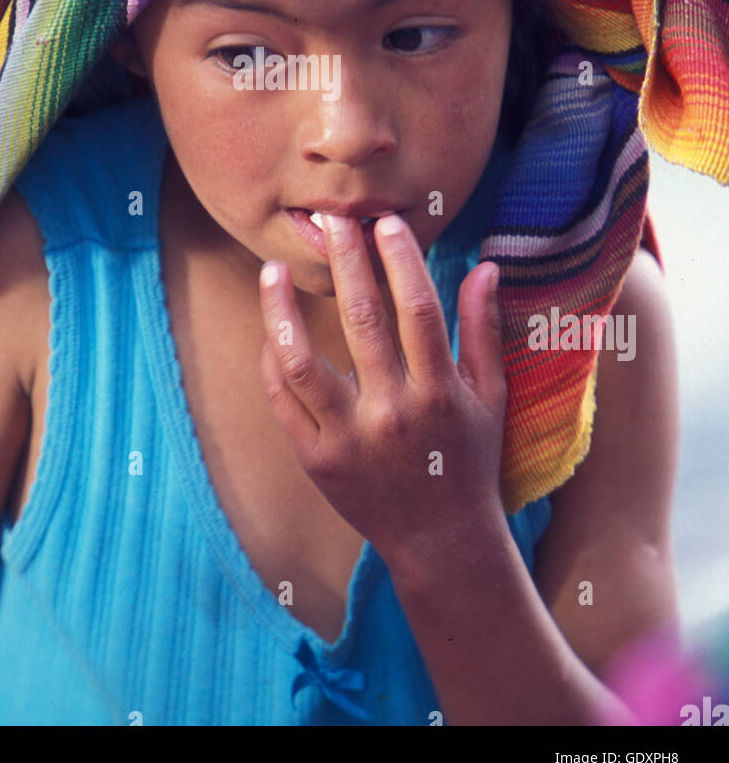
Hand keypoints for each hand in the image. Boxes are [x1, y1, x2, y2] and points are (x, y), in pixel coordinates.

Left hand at [258, 212, 507, 570]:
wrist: (441, 543)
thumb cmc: (469, 461)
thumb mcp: (490, 398)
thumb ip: (484, 331)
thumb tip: (486, 266)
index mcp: (440, 393)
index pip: (419, 310)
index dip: (401, 260)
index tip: (386, 222)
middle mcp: (393, 413)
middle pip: (362, 321)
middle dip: (346, 262)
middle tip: (331, 219)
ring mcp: (348, 439)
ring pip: (303, 361)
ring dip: (282, 310)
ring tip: (272, 270)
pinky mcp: (315, 459)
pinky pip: (284, 400)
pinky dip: (273, 359)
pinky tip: (272, 326)